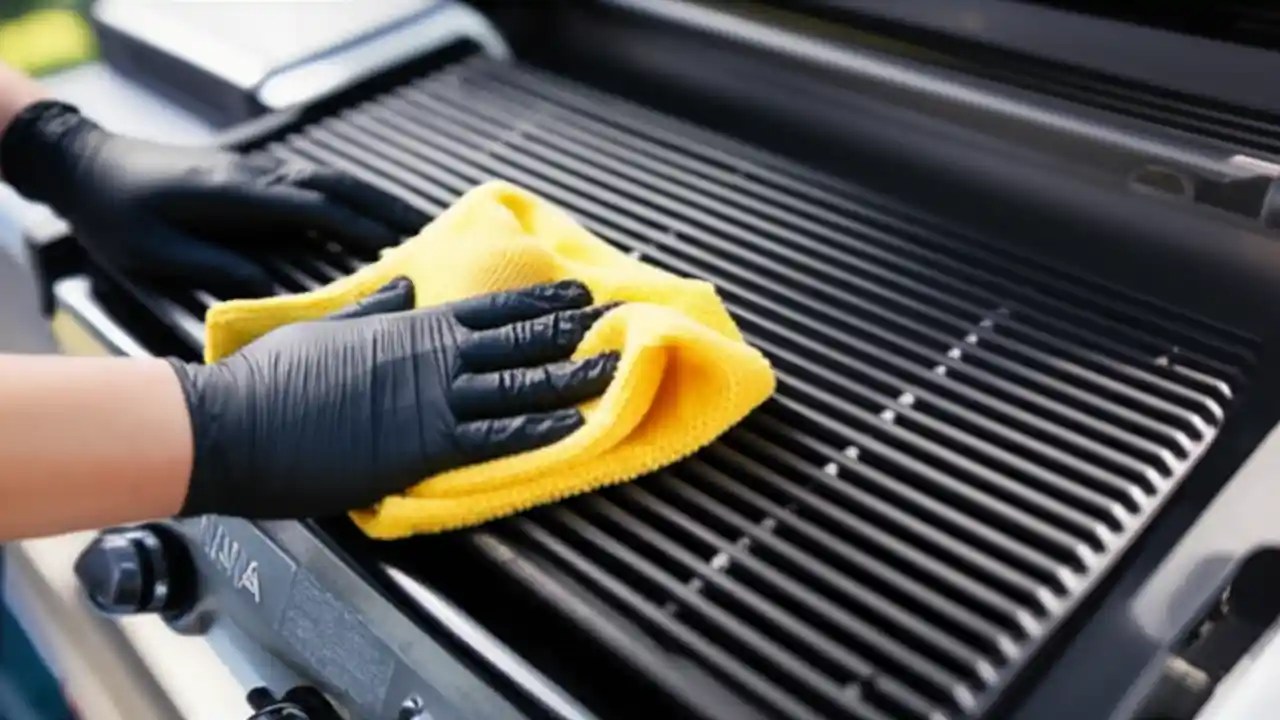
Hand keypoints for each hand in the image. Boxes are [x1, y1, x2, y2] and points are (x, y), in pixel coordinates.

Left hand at [0, 101, 425, 296]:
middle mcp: (256, 176)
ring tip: (414, 224)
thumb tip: (271, 288)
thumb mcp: (156, 254)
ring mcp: (257, 172)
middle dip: (386, 207)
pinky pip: (315, 185)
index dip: (360, 226)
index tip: (401, 245)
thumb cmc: (118, 216)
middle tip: (431, 230)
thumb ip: (215, 267)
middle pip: (337, 184)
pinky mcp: (254, 177)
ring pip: (330, 180)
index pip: (314, 206)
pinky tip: (367, 218)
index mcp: (237, 194)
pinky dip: (350, 199)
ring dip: (375, 200)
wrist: (89, 167)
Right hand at [167, 279, 618, 518]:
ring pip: (522, 384)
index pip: (494, 307)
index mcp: (410, 325)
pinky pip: (498, 436)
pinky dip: (540, 429)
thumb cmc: (271, 378)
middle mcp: (434, 356)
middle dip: (573, 331)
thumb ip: (377, 309)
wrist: (237, 425)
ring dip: (573, 376)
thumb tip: (410, 283)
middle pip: (522, 339)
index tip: (577, 291)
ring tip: (615, 367)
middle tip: (616, 324)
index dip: (542, 299)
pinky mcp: (427, 445)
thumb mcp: (328, 328)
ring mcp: (435, 399)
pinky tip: (575, 425)